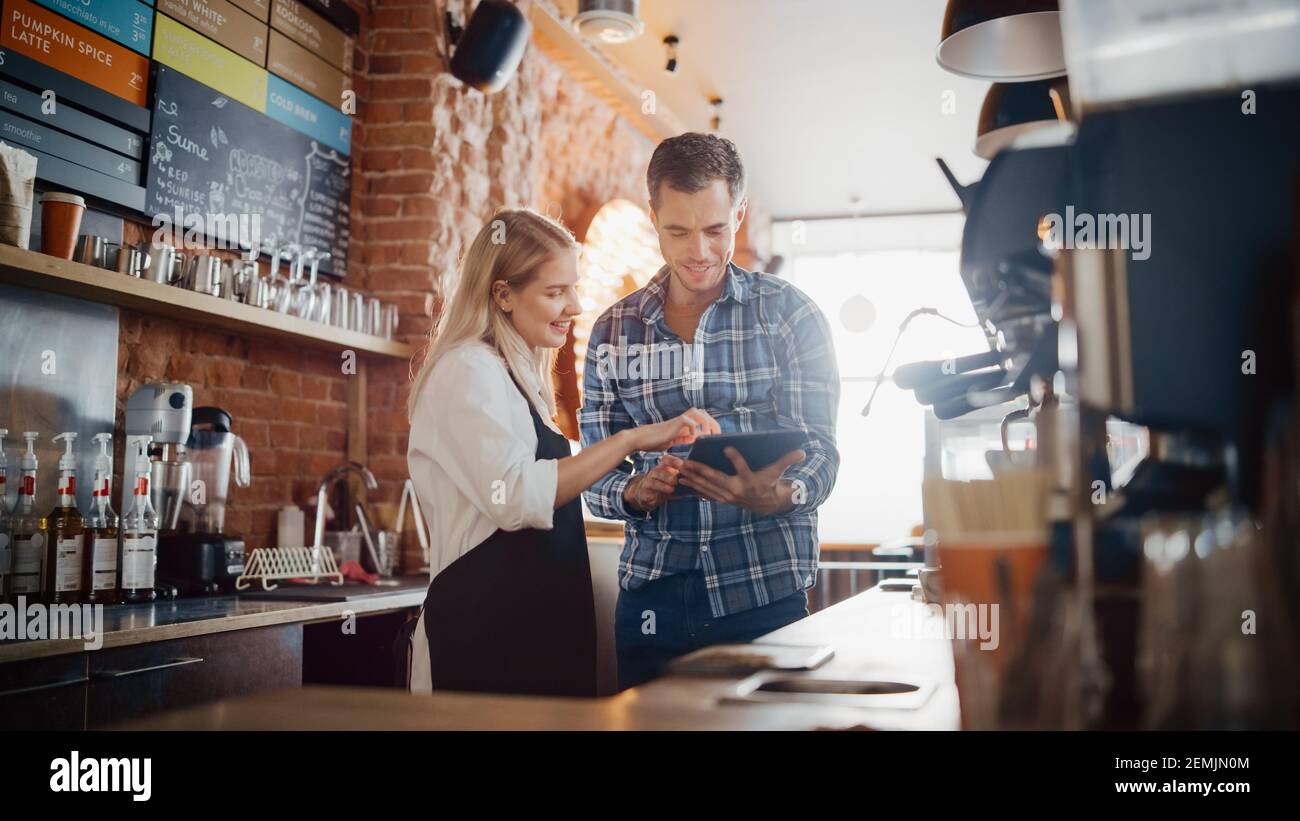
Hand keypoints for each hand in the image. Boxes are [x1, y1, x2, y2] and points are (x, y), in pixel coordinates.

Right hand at [623, 454, 684, 512]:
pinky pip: (648, 494)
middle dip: (668, 475)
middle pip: (659, 471)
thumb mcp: (670, 478)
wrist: (643, 493)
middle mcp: (653, 473)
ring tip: (671, 489)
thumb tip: (694, 474)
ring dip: (662, 486)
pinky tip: (659, 498)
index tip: (681, 463)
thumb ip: (680, 475)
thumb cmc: (661, 484)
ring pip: (653, 482)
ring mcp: (647, 483)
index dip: (673, 461)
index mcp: (662, 467)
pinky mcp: (644, 493)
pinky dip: (654, 496)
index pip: (666, 461)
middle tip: (676, 480)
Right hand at [627, 408, 719, 452]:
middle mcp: (685, 418)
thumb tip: (701, 442)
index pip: (706, 419)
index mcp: (687, 421)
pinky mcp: (675, 422)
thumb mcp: (678, 440)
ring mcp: (680, 418)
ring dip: (706, 424)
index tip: (717, 440)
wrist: (642, 439)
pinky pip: (689, 421)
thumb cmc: (658, 441)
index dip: (714, 427)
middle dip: (714, 425)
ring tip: (707, 437)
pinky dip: (694, 429)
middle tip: (716, 439)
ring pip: (700, 414)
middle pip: (706, 414)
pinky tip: (693, 438)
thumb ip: (688, 438)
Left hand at [678, 447, 806, 515]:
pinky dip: (692, 486)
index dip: (737, 459)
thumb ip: (787, 460)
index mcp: (750, 481)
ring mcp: (727, 496)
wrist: (765, 505)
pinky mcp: (721, 498)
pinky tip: (681, 480)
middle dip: (699, 469)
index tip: (728, 447)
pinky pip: (704, 492)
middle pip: (715, 478)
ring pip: (705, 486)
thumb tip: (802, 452)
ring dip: (690, 477)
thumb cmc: (769, 483)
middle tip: (684, 461)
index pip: (744, 468)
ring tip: (677, 469)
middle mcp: (736, 490)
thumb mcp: (778, 472)